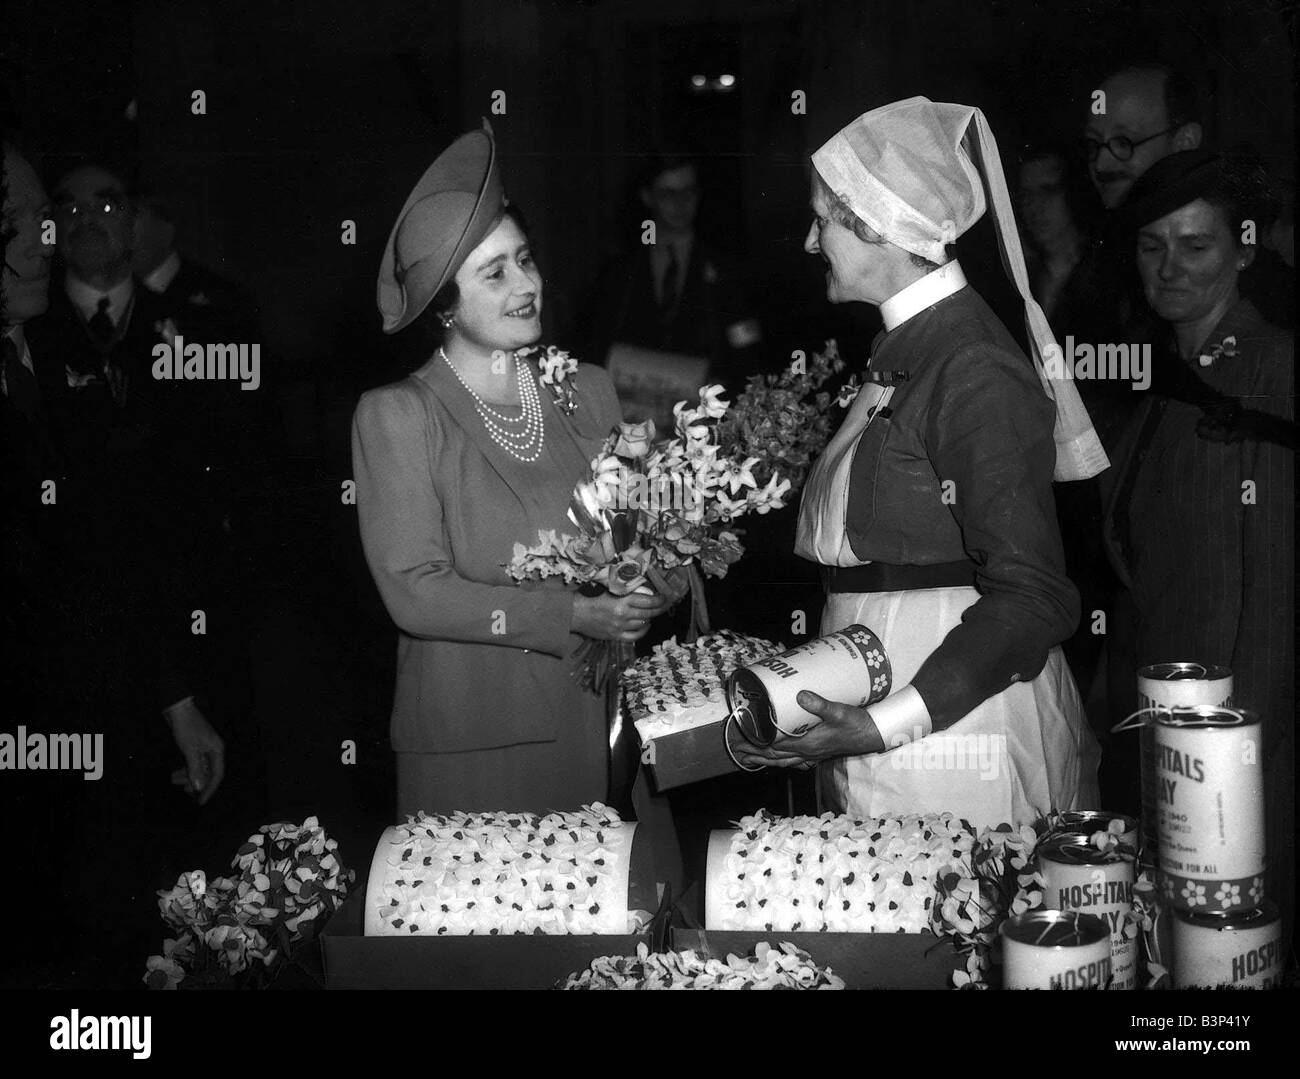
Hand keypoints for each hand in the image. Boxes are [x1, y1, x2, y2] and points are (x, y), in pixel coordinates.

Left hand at [164, 697, 225, 804]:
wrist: (178, 709)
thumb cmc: (187, 727)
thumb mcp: (190, 750)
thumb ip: (195, 769)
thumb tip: (199, 787)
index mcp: (217, 751)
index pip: (217, 775)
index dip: (210, 789)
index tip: (201, 801)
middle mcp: (213, 751)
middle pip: (208, 773)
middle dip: (196, 783)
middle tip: (184, 790)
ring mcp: (204, 748)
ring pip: (199, 769)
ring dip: (188, 776)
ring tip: (175, 778)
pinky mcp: (195, 747)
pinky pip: (193, 763)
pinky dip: (186, 769)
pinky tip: (176, 772)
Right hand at [572, 589, 671, 641]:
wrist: (574, 613)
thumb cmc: (590, 596)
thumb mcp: (608, 586)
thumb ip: (624, 586)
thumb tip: (641, 583)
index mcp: (622, 600)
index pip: (648, 601)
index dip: (660, 599)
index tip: (666, 597)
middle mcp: (623, 614)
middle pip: (649, 613)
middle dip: (660, 608)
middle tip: (665, 604)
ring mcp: (620, 627)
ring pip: (643, 623)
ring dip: (650, 618)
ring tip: (652, 612)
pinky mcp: (615, 636)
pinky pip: (635, 636)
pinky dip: (643, 630)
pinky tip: (645, 625)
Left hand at [728, 690, 885, 770]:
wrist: (874, 735)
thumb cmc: (856, 724)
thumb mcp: (838, 711)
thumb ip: (819, 703)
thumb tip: (800, 694)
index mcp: (807, 744)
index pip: (774, 746)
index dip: (755, 742)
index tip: (740, 737)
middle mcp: (807, 752)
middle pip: (774, 756)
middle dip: (754, 753)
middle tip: (736, 748)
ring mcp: (813, 755)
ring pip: (783, 761)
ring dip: (765, 759)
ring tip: (749, 757)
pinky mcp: (819, 753)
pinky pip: (795, 760)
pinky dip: (782, 760)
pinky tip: (780, 758)